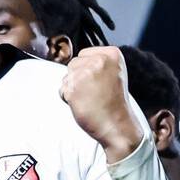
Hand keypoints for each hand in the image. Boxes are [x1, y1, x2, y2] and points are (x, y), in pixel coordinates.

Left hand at [59, 46, 142, 161]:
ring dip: (73, 88)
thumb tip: (78, 60)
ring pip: (66, 76)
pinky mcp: (74, 87)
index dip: (86, 70)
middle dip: (78, 78)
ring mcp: (86, 73)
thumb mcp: (114, 74)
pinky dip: (68, 99)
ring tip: (90, 98)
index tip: (98, 83)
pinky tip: (83, 104)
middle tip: (94, 93)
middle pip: (73, 63)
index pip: (84, 54)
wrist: (117, 125)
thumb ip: (99, 63)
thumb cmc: (114, 103)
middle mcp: (99, 60)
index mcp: (112, 54)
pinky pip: (62, 90)